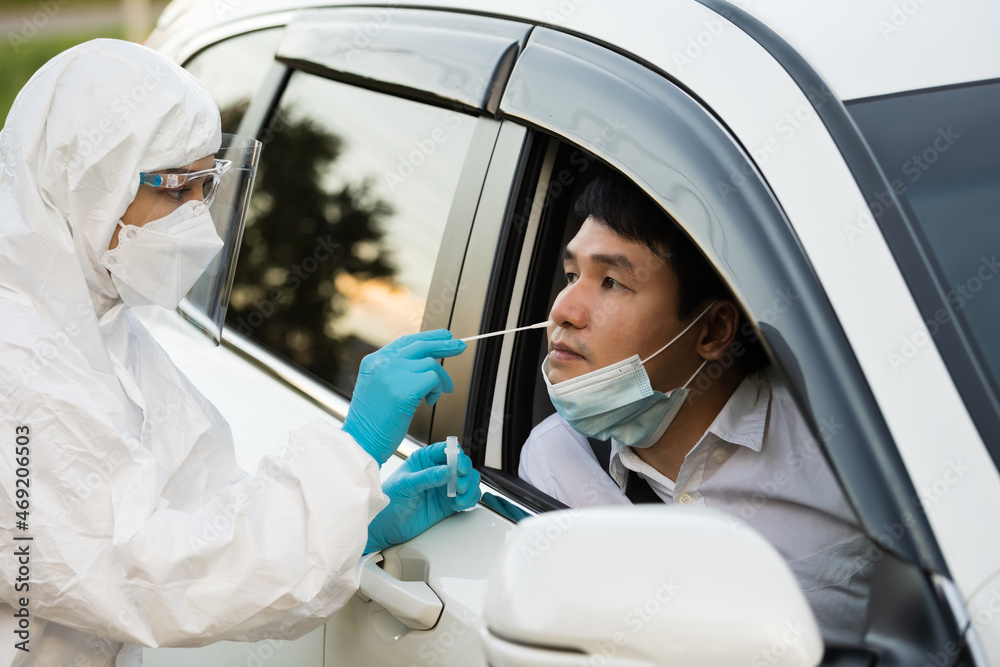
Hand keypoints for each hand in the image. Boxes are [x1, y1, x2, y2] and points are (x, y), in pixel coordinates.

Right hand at [342, 330, 465, 465]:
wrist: (360, 444)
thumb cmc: (371, 423)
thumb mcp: (378, 388)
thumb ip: (396, 372)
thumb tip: (425, 362)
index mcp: (373, 362)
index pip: (406, 342)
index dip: (428, 337)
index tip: (445, 336)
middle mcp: (382, 363)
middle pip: (421, 346)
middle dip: (444, 345)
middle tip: (460, 346)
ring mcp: (392, 375)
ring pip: (430, 364)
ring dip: (440, 380)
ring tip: (435, 395)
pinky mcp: (404, 389)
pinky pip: (433, 379)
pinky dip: (437, 390)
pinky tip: (429, 401)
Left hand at [365, 441, 481, 552]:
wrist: (386, 526)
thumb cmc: (390, 500)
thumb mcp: (405, 484)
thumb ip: (426, 476)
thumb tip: (446, 471)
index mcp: (425, 460)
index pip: (448, 450)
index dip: (457, 457)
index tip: (458, 468)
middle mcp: (438, 471)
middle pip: (463, 465)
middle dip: (466, 475)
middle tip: (460, 486)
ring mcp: (445, 487)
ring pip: (470, 480)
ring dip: (470, 488)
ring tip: (460, 498)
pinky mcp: (450, 503)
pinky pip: (469, 497)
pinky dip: (469, 500)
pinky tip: (458, 505)